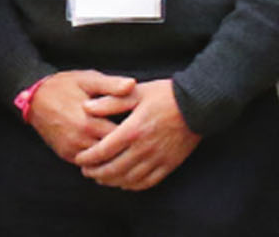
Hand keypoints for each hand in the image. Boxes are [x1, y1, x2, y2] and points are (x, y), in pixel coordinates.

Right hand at [27, 69, 135, 162]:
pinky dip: (100, 161)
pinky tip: (112, 155)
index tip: (146, 129)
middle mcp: (80, 140)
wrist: (34, 98)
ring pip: (101, 162)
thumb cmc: (63, 85)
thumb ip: (111, 84)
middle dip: (128, 148)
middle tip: (143, 142)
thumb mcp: (88, 79)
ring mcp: (72, 150)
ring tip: (130, 150)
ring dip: (114, 157)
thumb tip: (132, 84)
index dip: (136, 133)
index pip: (121, 137)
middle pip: (113, 153)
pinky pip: (88, 164)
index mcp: (89, 122)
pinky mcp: (66, 155)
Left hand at [74, 79, 200, 190]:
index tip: (79, 159)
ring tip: (101, 178)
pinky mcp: (169, 164)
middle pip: (114, 169)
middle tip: (86, 172)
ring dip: (112, 181)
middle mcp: (144, 148)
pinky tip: (125, 183)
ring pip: (129, 179)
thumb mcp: (136, 92)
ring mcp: (157, 159)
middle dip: (96, 172)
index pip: (103, 150)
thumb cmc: (166, 95)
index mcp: (133, 130)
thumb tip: (86, 107)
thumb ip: (110, 101)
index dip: (88, 157)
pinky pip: (148, 182)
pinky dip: (133, 186)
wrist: (198, 104)